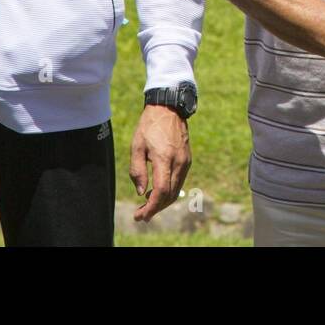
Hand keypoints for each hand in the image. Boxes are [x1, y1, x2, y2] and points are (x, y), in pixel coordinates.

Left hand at [129, 105, 190, 222]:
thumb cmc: (149, 126)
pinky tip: (157, 191)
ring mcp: (185, 162)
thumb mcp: (137, 146)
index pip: (160, 191)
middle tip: (141, 214)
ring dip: (162, 202)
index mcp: (164, 158)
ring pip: (176, 190)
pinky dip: (168, 191)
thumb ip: (137, 170)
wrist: (169, 109)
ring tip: (147, 205)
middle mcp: (178, 162)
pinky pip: (179, 182)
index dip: (150, 207)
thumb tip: (141, 192)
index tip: (140, 215)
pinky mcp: (187, 160)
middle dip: (155, 209)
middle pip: (170, 195)